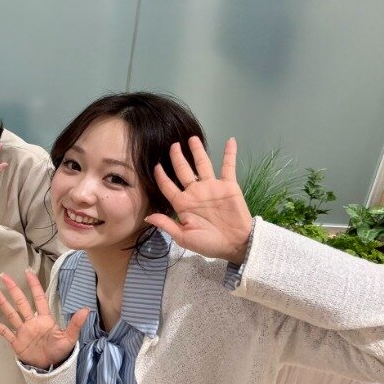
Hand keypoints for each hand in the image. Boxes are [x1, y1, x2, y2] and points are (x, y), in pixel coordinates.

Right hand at [0, 270, 88, 369]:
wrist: (50, 368)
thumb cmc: (60, 352)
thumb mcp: (69, 338)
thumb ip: (75, 324)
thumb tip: (86, 309)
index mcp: (44, 319)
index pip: (38, 298)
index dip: (34, 285)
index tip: (28, 271)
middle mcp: (31, 322)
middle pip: (21, 302)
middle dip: (14, 288)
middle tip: (5, 276)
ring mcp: (22, 331)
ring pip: (11, 313)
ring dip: (3, 302)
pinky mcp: (16, 341)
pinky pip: (4, 331)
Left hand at [145, 136, 252, 264]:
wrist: (236, 245)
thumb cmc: (209, 243)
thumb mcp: (184, 238)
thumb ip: (167, 225)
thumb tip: (147, 217)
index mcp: (183, 204)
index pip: (168, 186)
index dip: (161, 176)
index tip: (155, 165)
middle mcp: (195, 192)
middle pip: (183, 170)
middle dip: (176, 157)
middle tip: (173, 145)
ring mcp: (212, 187)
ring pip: (202, 164)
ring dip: (198, 150)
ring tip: (192, 138)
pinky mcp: (229, 186)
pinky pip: (229, 167)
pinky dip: (230, 154)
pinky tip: (231, 141)